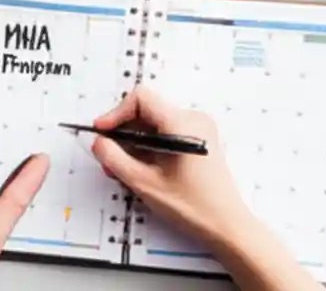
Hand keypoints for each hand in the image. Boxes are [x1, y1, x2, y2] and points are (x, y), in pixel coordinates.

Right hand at [91, 89, 317, 290]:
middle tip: (110, 155)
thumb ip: (114, 159)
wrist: (226, 225)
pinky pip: (166, 133)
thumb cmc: (195, 207)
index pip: (140, 99)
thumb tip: (100, 143)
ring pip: (154, 124)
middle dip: (124, 133)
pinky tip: (143, 169)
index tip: (103, 131)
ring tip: (125, 168)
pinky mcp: (199, 141)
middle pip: (146, 111)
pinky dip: (150, 147)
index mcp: (182, 124)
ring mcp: (199, 130)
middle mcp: (194, 120)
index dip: (116, 113)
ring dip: (135, 143)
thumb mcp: (144, 183)